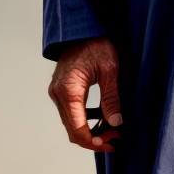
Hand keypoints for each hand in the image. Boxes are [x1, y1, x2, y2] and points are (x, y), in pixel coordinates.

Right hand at [48, 36, 122, 152]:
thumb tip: (116, 123)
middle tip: (115, 140)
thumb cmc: (97, 44)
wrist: (82, 28)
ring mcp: (57, 93)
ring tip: (113, 129)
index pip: (77, 128)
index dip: (94, 141)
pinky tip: (102, 117)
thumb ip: (111, 98)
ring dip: (90, 130)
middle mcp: (58, 95)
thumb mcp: (110, 70)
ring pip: (72, 122)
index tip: (112, 144)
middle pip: (73, 129)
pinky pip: (71, 112)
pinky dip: (85, 119)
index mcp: (68, 91)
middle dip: (94, 138)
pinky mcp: (61, 91)